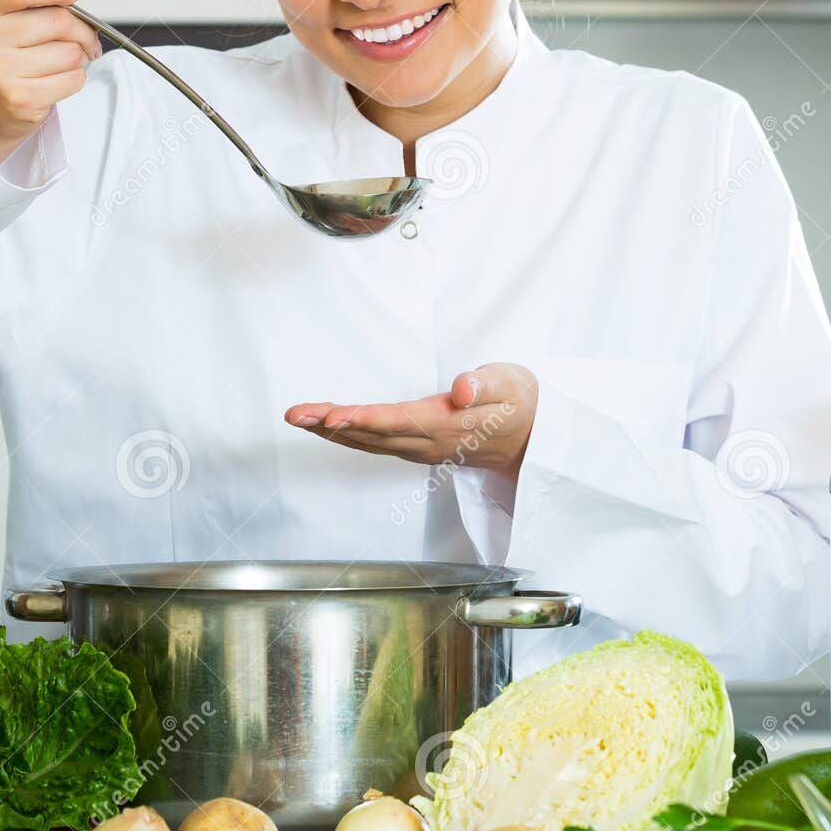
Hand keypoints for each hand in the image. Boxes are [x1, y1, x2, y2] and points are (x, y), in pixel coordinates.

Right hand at [0, 0, 102, 164]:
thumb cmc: (0, 50)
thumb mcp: (1, 9)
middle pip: (58, 21)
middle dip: (81, 28)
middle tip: (83, 34)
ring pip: (70, 52)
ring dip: (79, 54)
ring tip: (65, 57)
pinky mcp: (19, 99)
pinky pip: (72, 79)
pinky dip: (76, 76)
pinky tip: (58, 76)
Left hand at [285, 363, 538, 478]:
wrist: (534, 438)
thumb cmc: (520, 402)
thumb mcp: (512, 382)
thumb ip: (486, 384)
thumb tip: (462, 388)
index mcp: (446, 424)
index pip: (397, 422)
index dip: (363, 420)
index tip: (333, 417)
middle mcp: (427, 441)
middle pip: (372, 435)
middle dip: (331, 425)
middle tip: (296, 414)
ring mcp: (420, 448)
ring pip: (368, 441)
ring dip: (331, 431)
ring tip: (299, 417)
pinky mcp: (416, 446)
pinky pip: (375, 443)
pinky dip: (347, 436)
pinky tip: (328, 428)